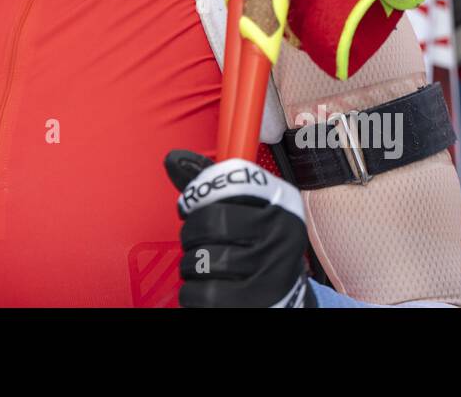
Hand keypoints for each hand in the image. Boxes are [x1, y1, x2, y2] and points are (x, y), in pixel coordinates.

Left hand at [164, 149, 315, 307]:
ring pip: (203, 260)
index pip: (231, 183)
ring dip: (191, 265)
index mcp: (279, 202)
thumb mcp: (243, 208)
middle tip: (196, 242)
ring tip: (203, 266)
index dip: (200, 195)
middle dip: (191, 234)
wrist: (287, 295)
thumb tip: (173, 159)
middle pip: (211, 222)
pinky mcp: (255, 302)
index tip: (192, 208)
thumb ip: (210, 185)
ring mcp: (270, 270)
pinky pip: (202, 294)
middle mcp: (280, 233)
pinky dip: (192, 292)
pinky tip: (204, 287)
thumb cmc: (256, 246)